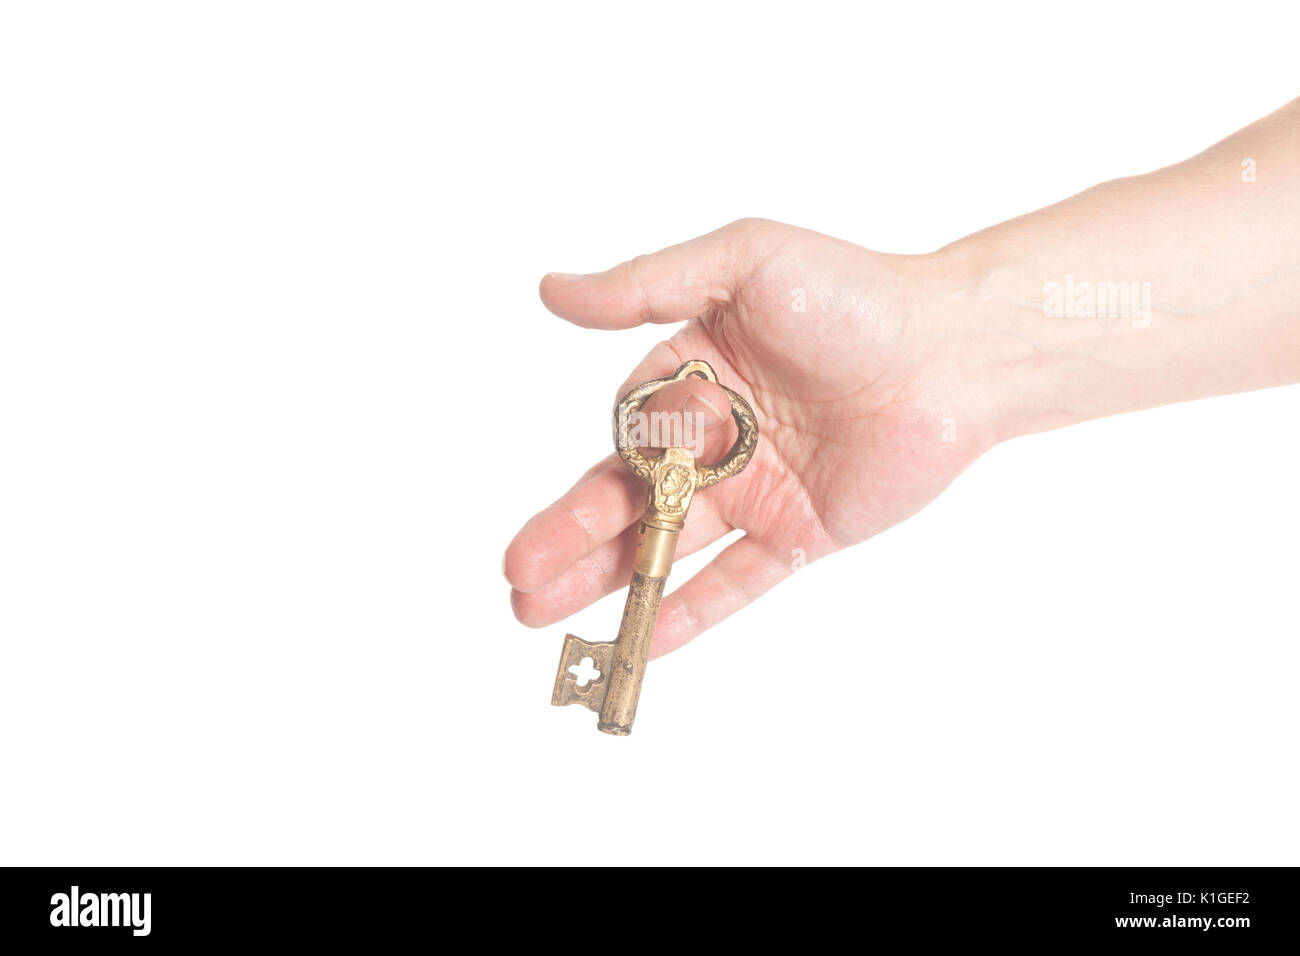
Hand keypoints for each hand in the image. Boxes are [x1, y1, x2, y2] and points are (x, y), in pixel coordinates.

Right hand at [503, 218, 992, 656]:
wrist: (956, 351)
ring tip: (539, 615)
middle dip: (569, 539)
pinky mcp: (799, 534)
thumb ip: (647, 285)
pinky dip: (691, 613)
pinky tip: (645, 642)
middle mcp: (716, 439)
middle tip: (516, 578)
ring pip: (667, 547)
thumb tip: (552, 290)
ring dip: (605, 583)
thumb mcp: (742, 263)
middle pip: (627, 500)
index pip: (628, 432)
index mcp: (693, 377)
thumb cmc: (853, 293)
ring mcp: (755, 491)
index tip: (633, 467)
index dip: (615, 461)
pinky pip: (736, 582)